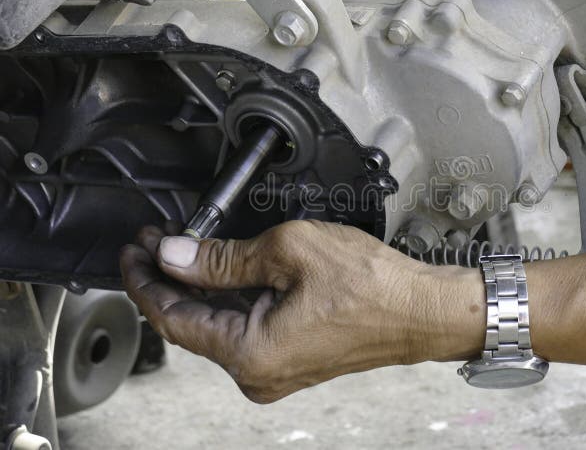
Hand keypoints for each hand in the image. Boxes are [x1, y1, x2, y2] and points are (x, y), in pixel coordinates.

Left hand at [120, 221, 483, 402]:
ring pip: (220, 323)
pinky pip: (246, 326)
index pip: (173, 317)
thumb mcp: (289, 251)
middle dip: (171, 278)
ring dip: (201, 285)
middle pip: (193, 323)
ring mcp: (275, 369)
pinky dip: (230, 296)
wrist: (422, 309)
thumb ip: (222, 256)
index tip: (133, 251)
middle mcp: (258, 374)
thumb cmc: (373, 286)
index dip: (145, 280)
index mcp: (251, 355)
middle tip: (156, 241)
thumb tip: (176, 255)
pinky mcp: (291, 358)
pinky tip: (221, 269)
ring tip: (184, 248)